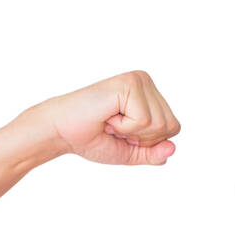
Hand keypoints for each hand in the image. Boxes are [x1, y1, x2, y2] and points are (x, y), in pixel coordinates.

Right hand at [41, 70, 179, 165]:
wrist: (61, 132)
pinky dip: (124, 127)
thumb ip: (153, 153)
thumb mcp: (130, 153)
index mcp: (149, 94)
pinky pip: (144, 121)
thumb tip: (173, 148)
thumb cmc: (91, 138)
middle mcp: (145, 81)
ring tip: (111, 120)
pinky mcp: (129, 83)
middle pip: (171, 126)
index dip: (148, 142)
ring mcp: (138, 80)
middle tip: (115, 127)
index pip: (173, 128)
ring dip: (132, 133)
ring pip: (160, 124)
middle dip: (142, 138)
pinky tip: (108, 116)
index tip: (122, 132)